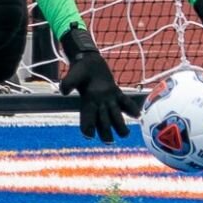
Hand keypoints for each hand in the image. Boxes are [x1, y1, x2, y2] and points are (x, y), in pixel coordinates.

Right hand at [56, 28, 142, 142]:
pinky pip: (125, 102)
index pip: (86, 121)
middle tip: (110, 141)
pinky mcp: (116, 93)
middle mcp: (98, 105)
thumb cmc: (79, 69)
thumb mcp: (72, 75)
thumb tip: (64, 91)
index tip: (89, 136)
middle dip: (106, 134)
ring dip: (120, 126)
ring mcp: (108, 100)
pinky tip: (137, 115)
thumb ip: (68, 83)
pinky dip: (131, 108)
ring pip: (115, 116)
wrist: (88, 62)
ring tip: (125, 134)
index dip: (87, 129)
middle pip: (102, 124)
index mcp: (87, 104)